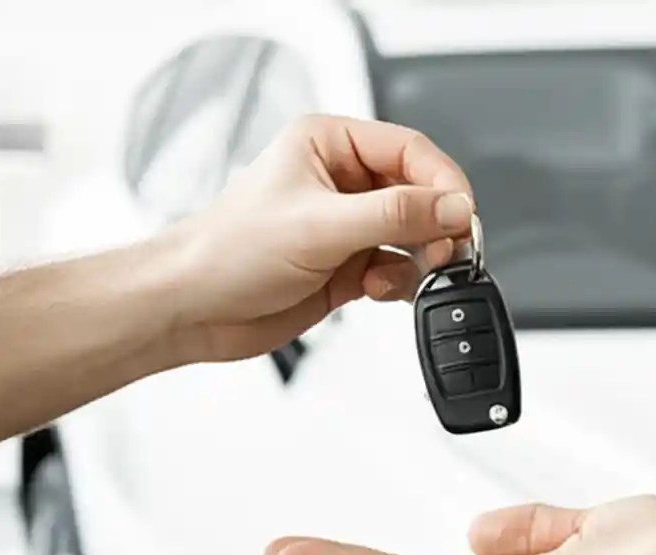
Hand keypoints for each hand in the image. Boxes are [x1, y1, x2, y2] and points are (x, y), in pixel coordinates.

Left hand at [163, 115, 473, 362]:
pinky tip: (375, 290)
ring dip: (418, 257)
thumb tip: (452, 207)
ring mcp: (346, 225)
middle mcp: (341, 180)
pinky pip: (398, 267)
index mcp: (328, 144)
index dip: (443, 182)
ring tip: (408, 273)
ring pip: (414, 234)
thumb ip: (395, 215)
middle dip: (435, 225)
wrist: (192, 309)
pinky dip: (398, 282)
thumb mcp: (321, 226)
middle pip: (419, 193)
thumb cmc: (227, 253)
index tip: (463, 215)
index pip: (410, 149)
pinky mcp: (348, 265)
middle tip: (448, 251)